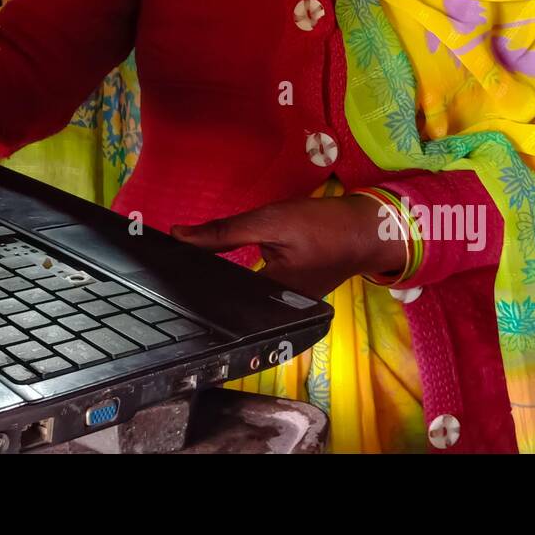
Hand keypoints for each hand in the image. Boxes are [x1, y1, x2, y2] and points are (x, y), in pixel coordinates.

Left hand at [170, 195, 406, 299]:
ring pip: (242, 296)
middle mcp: (278, 313)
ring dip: (222, 279)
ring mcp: (286, 308)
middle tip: (175, 264)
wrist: (367, 229)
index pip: (219, 296)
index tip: (166, 267)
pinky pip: (257, 290)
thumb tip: (177, 236)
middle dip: (205, 283)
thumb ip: (223, 232)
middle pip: (229, 301)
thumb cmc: (323, 225)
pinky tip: (225, 267)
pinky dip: (242, 277)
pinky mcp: (291, 297)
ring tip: (192, 266)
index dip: (193, 281)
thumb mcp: (270, 221)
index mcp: (272, 298)